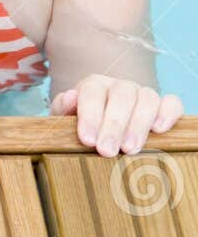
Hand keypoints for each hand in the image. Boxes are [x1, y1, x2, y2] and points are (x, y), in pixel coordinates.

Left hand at [50, 75, 181, 155]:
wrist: (105, 127)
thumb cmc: (85, 125)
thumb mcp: (66, 118)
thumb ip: (63, 108)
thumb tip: (70, 97)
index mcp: (94, 85)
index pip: (92, 93)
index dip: (90, 116)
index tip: (87, 140)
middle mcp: (120, 86)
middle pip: (121, 97)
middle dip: (113, 125)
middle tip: (107, 151)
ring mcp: (143, 94)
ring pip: (147, 99)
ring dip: (138, 124)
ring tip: (129, 149)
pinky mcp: (164, 105)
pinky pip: (172, 103)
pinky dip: (168, 113)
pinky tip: (159, 129)